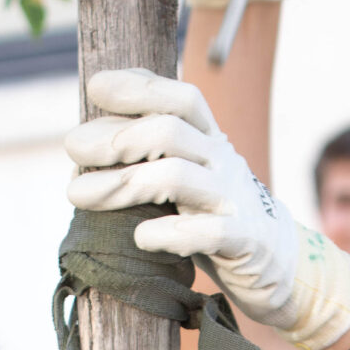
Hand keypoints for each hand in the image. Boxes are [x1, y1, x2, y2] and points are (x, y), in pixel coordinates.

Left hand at [63, 71, 349, 349]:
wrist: (276, 262)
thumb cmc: (211, 214)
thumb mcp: (184, 172)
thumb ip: (147, 154)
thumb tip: (80, 147)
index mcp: (207, 139)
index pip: (179, 97)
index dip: (137, 87)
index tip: (95, 89)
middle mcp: (221, 161)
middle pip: (170, 130)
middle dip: (116, 136)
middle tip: (73, 148)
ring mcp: (232, 199)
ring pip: (179, 176)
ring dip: (123, 183)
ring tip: (77, 195)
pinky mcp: (242, 241)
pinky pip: (207, 231)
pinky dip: (170, 232)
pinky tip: (140, 238)